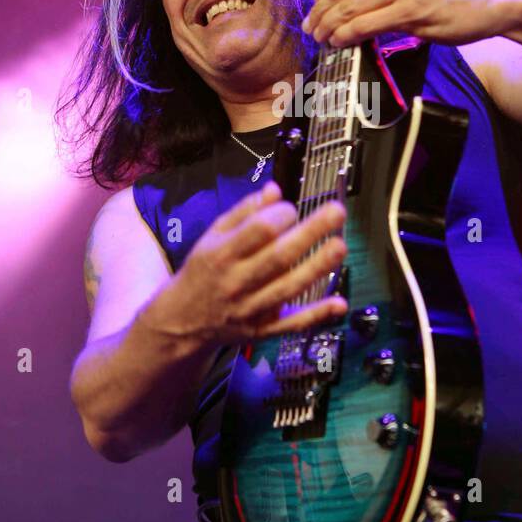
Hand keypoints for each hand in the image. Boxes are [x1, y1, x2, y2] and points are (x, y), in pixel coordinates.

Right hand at [152, 180, 347, 344]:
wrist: (181, 321)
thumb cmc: (202, 272)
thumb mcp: (211, 237)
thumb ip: (243, 213)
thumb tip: (274, 191)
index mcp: (222, 254)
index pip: (258, 231)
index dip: (281, 215)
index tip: (292, 208)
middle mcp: (237, 282)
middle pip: (280, 257)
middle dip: (310, 233)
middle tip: (337, 212)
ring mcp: (251, 309)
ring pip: (290, 288)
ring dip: (318, 267)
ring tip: (340, 246)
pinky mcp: (262, 330)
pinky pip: (292, 323)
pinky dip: (317, 315)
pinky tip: (339, 303)